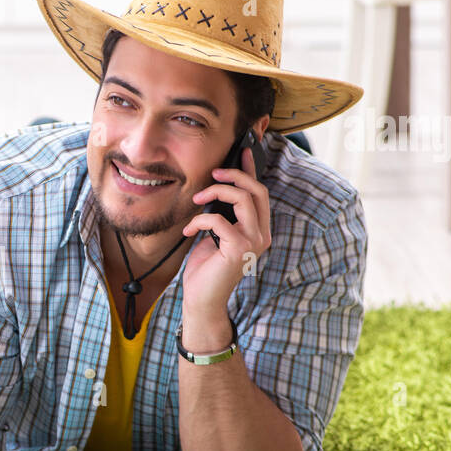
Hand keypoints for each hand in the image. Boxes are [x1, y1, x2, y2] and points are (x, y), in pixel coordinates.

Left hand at [179, 145, 271, 317]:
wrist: (202, 299)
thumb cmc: (207, 268)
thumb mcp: (216, 234)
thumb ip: (223, 214)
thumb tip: (216, 187)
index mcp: (259, 229)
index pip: (260, 193)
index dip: (252, 170)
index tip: (242, 151)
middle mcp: (262, 235)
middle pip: (257, 191)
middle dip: (235, 176)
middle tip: (213, 175)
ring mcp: (253, 243)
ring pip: (243, 199)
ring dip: (216, 193)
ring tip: (198, 198)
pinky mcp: (239, 250)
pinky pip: (218, 221)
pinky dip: (199, 221)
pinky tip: (189, 231)